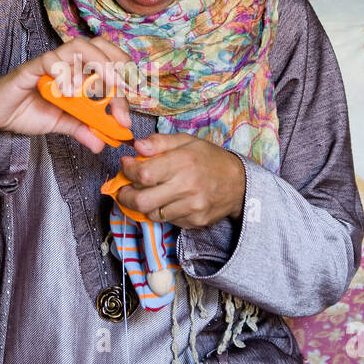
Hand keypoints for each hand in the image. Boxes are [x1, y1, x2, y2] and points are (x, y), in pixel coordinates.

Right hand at [0, 36, 133, 153]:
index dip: (122, 87)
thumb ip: (83, 129)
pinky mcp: (32, 68)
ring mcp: (50, 63)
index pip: (108, 67)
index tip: (125, 116)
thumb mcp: (62, 124)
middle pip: (99, 45)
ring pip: (79, 47)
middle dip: (117, 62)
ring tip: (105, 87)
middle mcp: (67, 63)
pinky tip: (67, 91)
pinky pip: (51, 61)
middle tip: (123, 88)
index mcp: (78, 72)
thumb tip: (102, 143)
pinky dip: (64, 74)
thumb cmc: (28, 112)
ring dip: (97, 64)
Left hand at [115, 132, 245, 228]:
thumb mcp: (187, 141)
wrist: (239, 183)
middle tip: (124, 189)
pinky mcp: (195, 221)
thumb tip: (136, 146)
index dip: (128, 171)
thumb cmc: (210, 159)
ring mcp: (191, 207)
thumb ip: (159, 142)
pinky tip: (167, 201)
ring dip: (144, 204)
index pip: (144, 174)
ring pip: (152, 214)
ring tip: (146, 193)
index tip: (126, 166)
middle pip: (142, 201)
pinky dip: (161, 212)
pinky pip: (167, 221)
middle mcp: (187, 186)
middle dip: (125, 196)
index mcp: (183, 162)